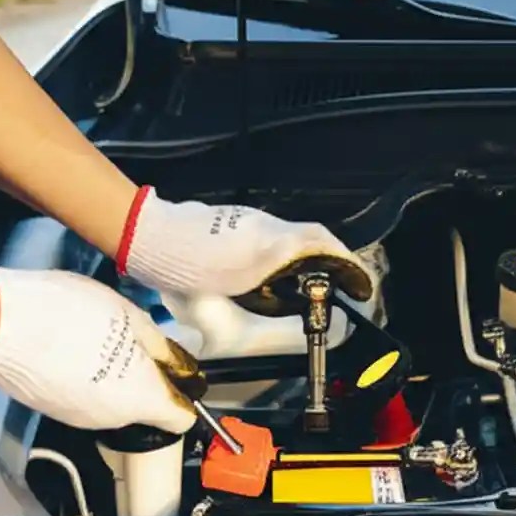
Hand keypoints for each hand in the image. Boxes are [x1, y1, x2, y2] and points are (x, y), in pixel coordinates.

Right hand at [0, 261, 196, 433]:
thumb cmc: (64, 314)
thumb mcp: (130, 317)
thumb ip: (161, 347)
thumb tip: (177, 364)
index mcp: (140, 399)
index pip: (181, 419)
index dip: (185, 396)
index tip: (182, 375)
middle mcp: (112, 419)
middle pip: (145, 407)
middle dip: (147, 379)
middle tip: (137, 340)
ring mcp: (78, 417)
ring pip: (113, 402)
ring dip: (115, 377)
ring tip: (99, 337)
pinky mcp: (52, 409)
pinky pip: (84, 398)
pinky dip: (86, 378)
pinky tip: (74, 347)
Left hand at [115, 186, 373, 300]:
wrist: (153, 237)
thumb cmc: (188, 267)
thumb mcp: (237, 288)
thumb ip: (272, 290)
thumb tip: (299, 294)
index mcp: (273, 243)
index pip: (326, 248)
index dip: (349, 268)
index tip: (361, 286)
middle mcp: (269, 226)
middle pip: (316, 239)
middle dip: (336, 261)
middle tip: (344, 284)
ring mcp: (254, 221)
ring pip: (295, 237)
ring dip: (312, 257)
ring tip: (315, 283)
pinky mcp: (239, 222)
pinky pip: (276, 237)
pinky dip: (289, 254)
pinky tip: (278, 274)